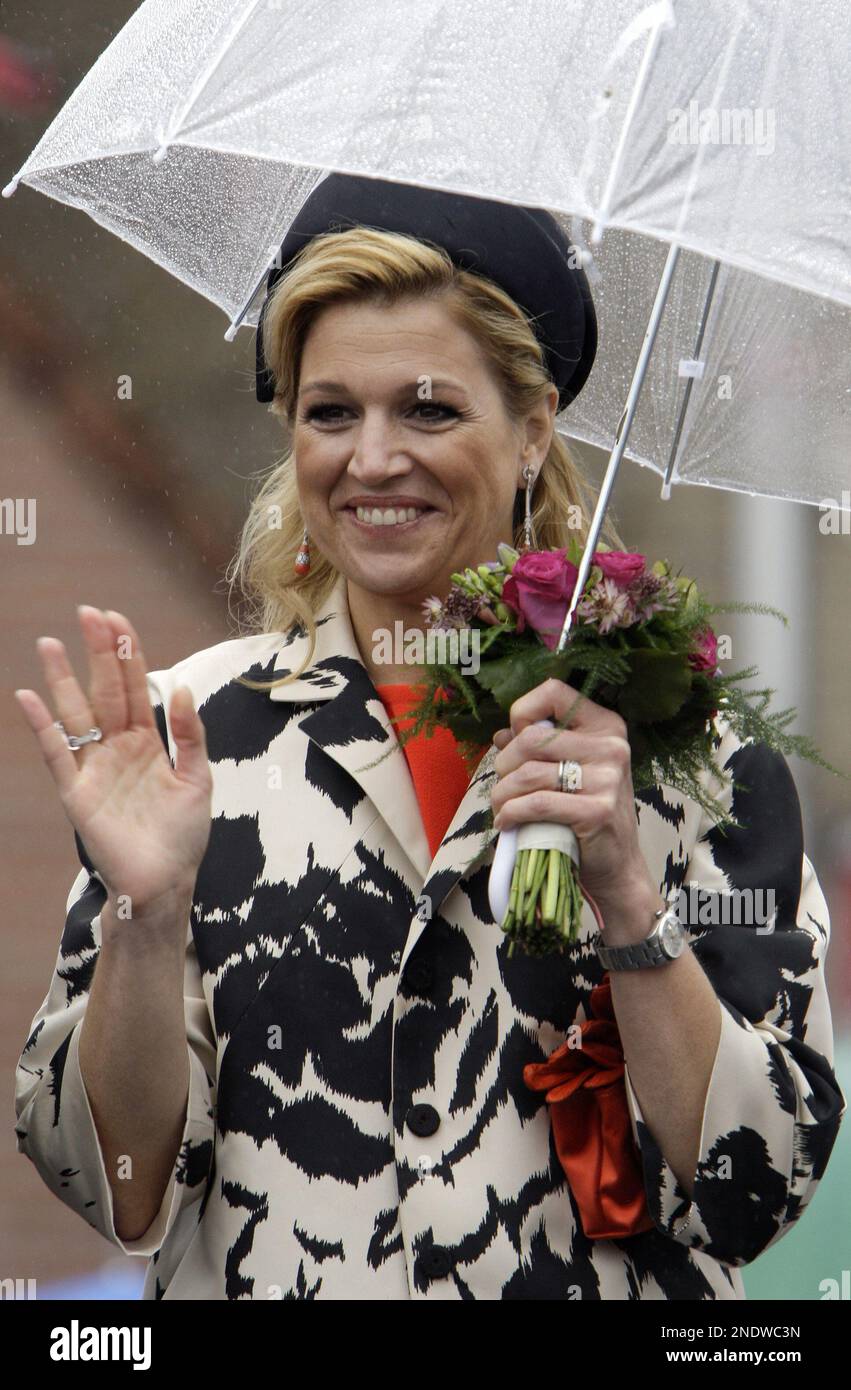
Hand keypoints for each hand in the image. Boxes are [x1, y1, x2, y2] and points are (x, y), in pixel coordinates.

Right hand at [14, 606, 212, 920]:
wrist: (166, 883)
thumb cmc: (182, 836)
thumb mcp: (198, 780)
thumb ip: (190, 735)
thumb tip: (180, 688)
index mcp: (148, 742)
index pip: (135, 687)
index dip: (126, 654)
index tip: (117, 619)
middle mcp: (118, 748)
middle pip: (105, 691)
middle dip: (97, 652)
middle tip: (86, 612)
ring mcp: (95, 768)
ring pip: (77, 714)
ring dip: (62, 679)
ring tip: (49, 643)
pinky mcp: (77, 793)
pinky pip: (57, 754)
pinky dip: (43, 727)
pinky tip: (29, 698)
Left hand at [491, 677, 660, 933]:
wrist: (617, 868)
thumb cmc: (588, 815)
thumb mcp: (570, 773)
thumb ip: (539, 749)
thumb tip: (501, 734)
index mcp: (606, 726)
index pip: (554, 692)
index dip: (523, 711)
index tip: (515, 740)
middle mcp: (611, 746)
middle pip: (532, 737)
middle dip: (504, 764)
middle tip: (502, 786)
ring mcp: (607, 778)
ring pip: (528, 773)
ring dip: (502, 794)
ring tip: (501, 808)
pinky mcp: (596, 810)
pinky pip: (536, 803)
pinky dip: (510, 813)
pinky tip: (506, 822)